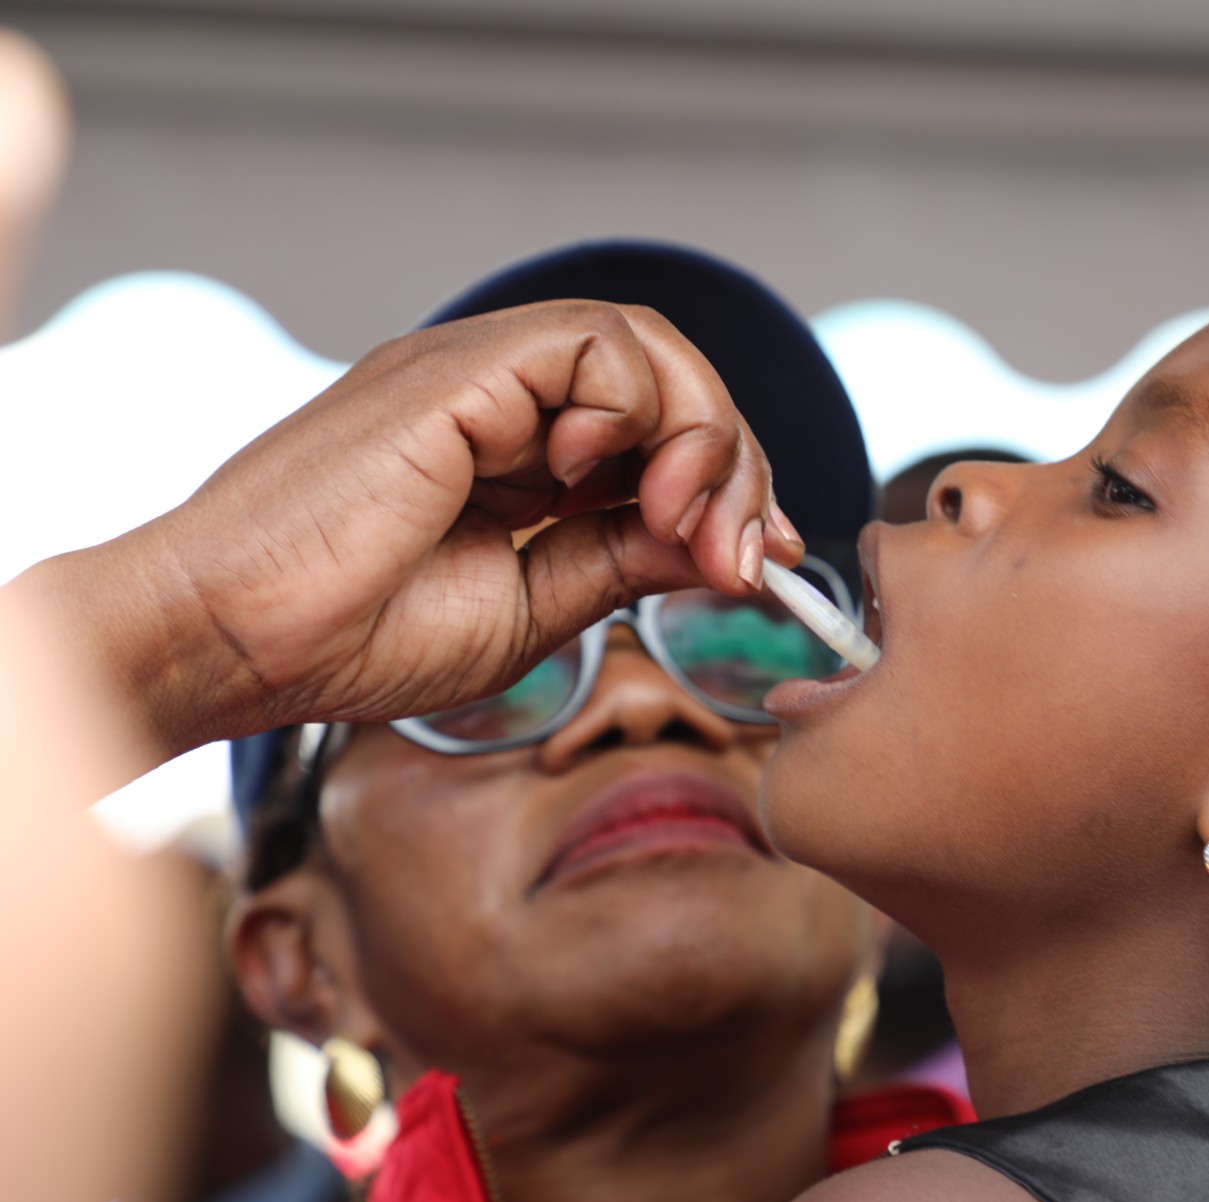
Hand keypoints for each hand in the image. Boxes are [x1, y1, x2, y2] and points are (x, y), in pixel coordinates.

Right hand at [24, 300, 805, 772]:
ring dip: (698, 435)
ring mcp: (479, 374)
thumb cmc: (354, 635)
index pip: (658, 424)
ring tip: (682, 522)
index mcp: (516, 453)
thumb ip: (620, 563)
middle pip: (667, 374)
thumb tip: (715, 546)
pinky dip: (633, 410)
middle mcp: (503, 399)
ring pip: (644, 343)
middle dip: (732, 460)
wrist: (235, 639)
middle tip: (739, 550)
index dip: (729, 481)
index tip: (759, 558)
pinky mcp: (459, 367)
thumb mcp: (532, 609)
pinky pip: (593, 342)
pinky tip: (594, 483)